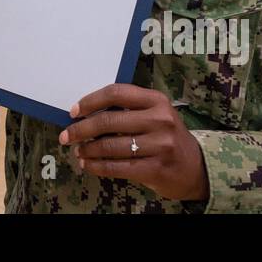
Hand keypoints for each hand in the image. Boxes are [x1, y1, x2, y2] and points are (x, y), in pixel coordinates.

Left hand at [59, 83, 208, 201]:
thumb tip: (85, 113)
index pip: (116, 93)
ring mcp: (160, 145)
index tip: (73, 111)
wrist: (195, 167)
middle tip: (66, 135)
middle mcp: (160, 119)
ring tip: (78, 151)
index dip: (90, 101)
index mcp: (156, 100)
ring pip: (111, 146)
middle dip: (81, 129)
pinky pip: (118, 167)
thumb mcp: (155, 114)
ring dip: (88, 149)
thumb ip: (128, 109)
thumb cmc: (166, 136)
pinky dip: (98, 166)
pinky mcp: (156, 168)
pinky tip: (88, 164)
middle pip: (109, 121)